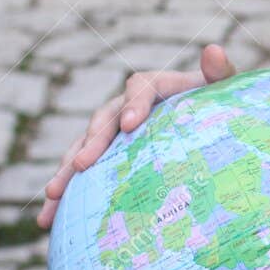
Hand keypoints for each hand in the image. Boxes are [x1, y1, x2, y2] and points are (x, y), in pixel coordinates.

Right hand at [36, 43, 235, 227]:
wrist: (205, 121)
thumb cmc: (215, 104)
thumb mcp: (222, 88)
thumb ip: (219, 71)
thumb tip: (213, 49)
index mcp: (154, 87)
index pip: (140, 88)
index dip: (133, 103)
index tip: (130, 125)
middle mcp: (125, 106)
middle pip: (103, 120)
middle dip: (91, 144)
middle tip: (81, 165)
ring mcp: (111, 132)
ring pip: (82, 148)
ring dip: (65, 171)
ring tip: (52, 195)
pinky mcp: (105, 156)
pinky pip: (80, 173)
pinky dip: (65, 195)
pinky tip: (48, 220)